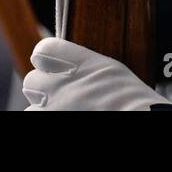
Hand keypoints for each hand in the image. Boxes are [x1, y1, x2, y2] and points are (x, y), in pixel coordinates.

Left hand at [23, 38, 167, 110]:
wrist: (139, 120)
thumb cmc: (132, 102)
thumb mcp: (111, 72)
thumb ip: (85, 65)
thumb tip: (64, 63)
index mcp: (82, 63)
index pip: (44, 50)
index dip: (45, 59)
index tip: (49, 66)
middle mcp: (65, 83)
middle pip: (32, 80)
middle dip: (43, 89)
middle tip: (58, 97)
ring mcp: (56, 107)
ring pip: (31, 106)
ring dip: (44, 110)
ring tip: (64, 111)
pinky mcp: (51, 121)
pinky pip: (34, 118)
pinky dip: (46, 119)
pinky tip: (64, 118)